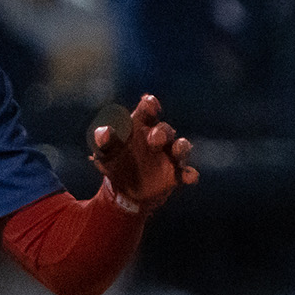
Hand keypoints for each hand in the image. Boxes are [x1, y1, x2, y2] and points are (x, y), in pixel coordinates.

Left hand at [91, 94, 197, 212]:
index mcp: (140, 126)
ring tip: (177, 150)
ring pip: (181, 147)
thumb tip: (103, 132)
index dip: (150, 105)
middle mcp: (158, 137)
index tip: (149, 103)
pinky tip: (190, 177)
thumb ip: (104, 143)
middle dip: (162, 132)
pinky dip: (190, 174)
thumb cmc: (116, 163)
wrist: (125, 191)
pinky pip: (187, 172)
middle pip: (164, 129)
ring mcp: (169, 155)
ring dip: (181, 148)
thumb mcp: (105, 154)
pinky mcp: (176, 173)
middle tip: (154, 139)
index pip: (147, 110)